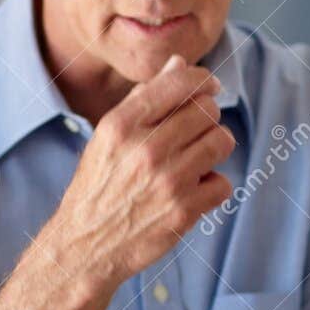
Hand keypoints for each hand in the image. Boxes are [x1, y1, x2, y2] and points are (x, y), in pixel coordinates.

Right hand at [49, 54, 235, 288]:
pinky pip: (223, 183)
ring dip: (214, 148)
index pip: (177, 82)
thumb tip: (179, 64)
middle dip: (206, 118)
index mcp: (121, 125)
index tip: (209, 86)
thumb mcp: (109, 136)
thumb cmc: (100, 186)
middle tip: (193, 134)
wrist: (86, 245)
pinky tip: (193, 190)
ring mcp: (167, 181)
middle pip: (207, 111)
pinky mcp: (184, 211)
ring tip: (195, 160)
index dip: (202, 79)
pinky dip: (213, 187)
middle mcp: (144, 149)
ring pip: (222, 141)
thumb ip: (145, 100)